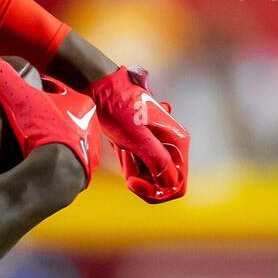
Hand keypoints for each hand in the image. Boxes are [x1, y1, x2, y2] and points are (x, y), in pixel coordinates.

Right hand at [0, 49, 101, 186]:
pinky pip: (65, 160)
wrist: (56, 171)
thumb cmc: (43, 130)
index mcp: (81, 104)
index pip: (56, 90)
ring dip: (50, 137)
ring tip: (29, 140)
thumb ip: (1, 75)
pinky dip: (53, 158)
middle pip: (61, 114)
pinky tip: (38, 160)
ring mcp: (89, 149)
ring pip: (66, 138)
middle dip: (44, 115)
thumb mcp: (18, 98)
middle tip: (23, 118)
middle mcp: (91, 126)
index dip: (36, 90)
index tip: (21, 94)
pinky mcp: (83, 171)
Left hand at [90, 65, 188, 203]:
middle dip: (141, 179)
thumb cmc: (117, 106)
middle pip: (162, 183)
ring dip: (133, 170)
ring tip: (122, 148)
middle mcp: (172, 144)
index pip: (177, 184)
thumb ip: (157, 160)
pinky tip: (121, 148)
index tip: (133, 183)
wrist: (99, 86)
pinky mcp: (145, 144)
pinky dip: (128, 163)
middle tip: (125, 161)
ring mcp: (159, 144)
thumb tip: (171, 184)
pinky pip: (140, 166)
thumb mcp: (137, 137)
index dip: (157, 190)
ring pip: (150, 175)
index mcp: (177, 141)